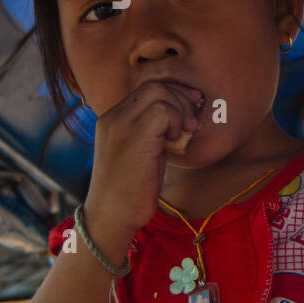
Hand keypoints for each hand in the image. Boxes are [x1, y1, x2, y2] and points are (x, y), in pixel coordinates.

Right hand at [82, 80, 205, 256]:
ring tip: (185, 132)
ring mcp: (120, 125)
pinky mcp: (132, 138)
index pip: (146, 88)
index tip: (191, 108)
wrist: (110, 217)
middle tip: (193, 122)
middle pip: (154, 85)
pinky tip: (175, 141)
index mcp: (113, 118)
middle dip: (181, 98)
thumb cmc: (129, 190)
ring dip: (180, 110)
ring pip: (158, 93)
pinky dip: (176, 121)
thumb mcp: (140, 153)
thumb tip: (180, 119)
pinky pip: (162, 111)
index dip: (173, 94)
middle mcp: (113, 117)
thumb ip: (152, 133)